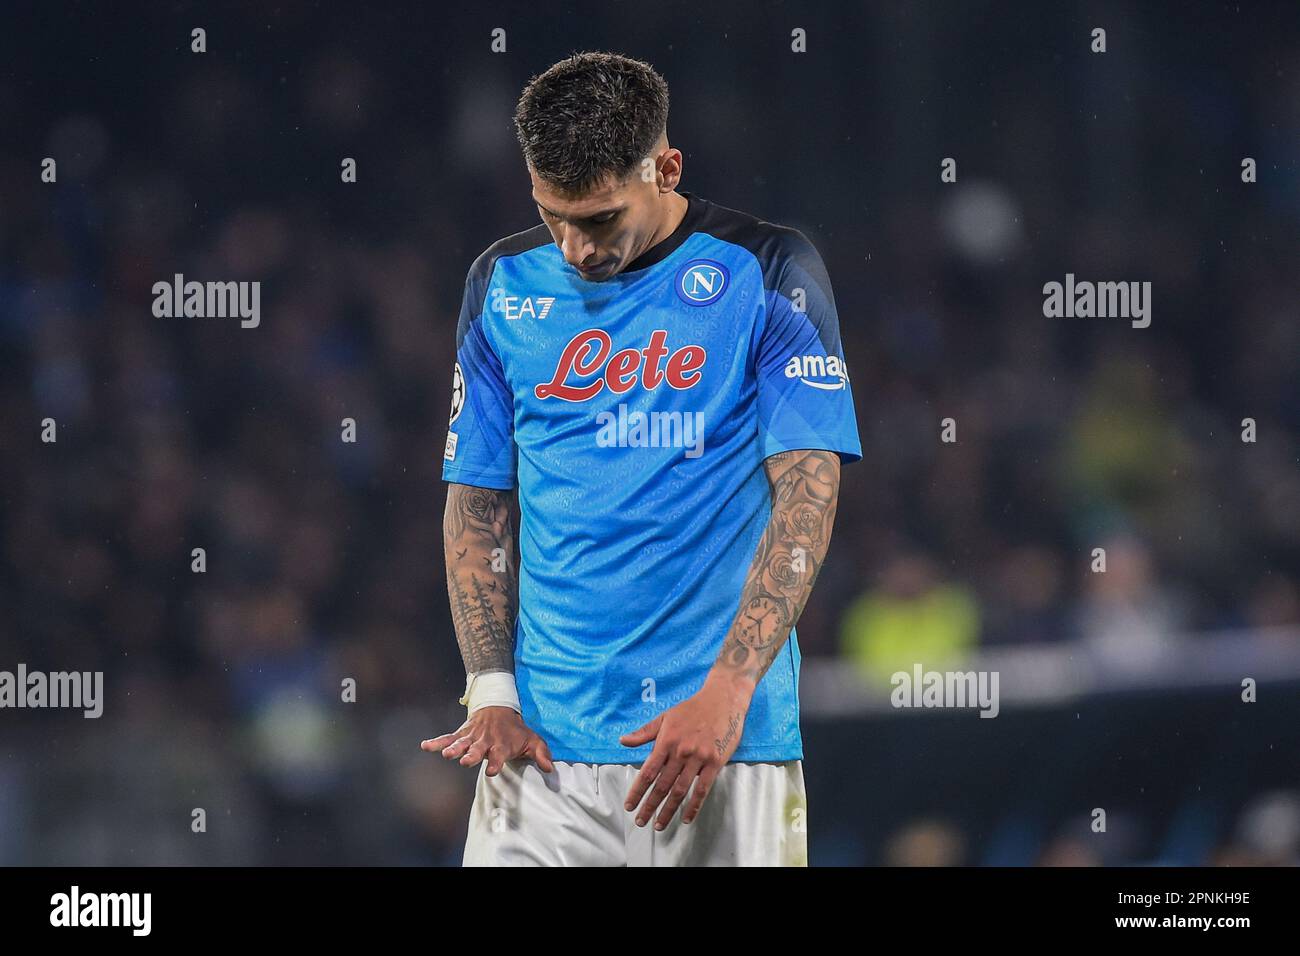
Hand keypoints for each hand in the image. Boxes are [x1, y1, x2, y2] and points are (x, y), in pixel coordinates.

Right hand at [421, 706, 554, 775]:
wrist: (500, 707)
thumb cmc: (517, 731)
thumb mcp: (533, 740)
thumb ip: (542, 754)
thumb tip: (551, 769)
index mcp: (502, 745)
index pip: (499, 754)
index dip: (496, 762)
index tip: (492, 770)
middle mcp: (485, 741)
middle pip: (477, 749)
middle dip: (471, 755)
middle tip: (464, 761)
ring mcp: (472, 736)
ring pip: (462, 743)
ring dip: (454, 748)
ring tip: (445, 753)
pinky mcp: (462, 733)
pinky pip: (448, 737)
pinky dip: (437, 742)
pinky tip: (425, 745)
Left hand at [619, 672, 753, 828]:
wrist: (723, 699)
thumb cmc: (692, 708)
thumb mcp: (665, 716)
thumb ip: (645, 732)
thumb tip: (622, 741)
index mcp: (666, 741)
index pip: (647, 772)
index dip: (637, 791)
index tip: (629, 805)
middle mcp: (680, 752)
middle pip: (662, 785)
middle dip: (649, 806)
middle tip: (640, 822)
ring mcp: (698, 758)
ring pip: (680, 790)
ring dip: (668, 810)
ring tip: (659, 825)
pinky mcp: (715, 762)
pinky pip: (703, 789)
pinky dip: (694, 805)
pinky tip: (686, 817)